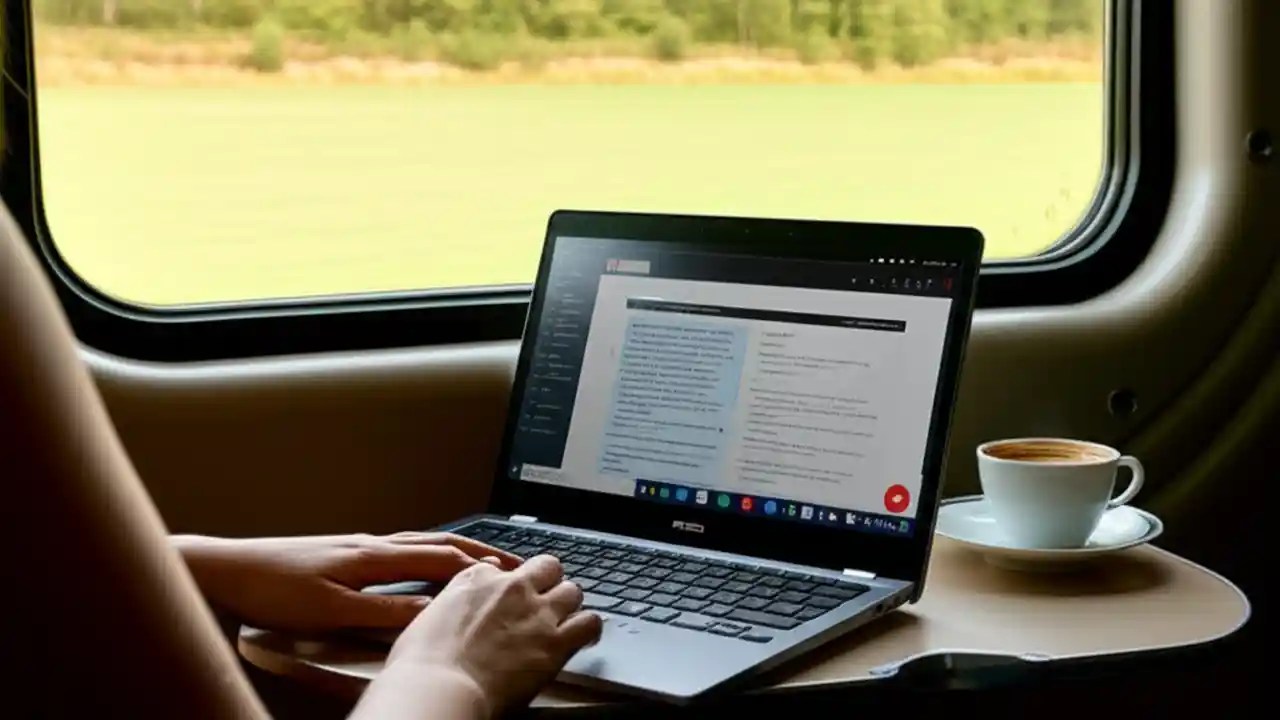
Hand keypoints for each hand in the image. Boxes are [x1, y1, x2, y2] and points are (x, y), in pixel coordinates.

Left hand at [174, 532, 519, 633]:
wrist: (227, 567)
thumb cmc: (272, 589)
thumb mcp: (330, 611)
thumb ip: (382, 610)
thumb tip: (431, 610)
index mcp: (373, 557)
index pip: (441, 558)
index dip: (480, 568)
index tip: (513, 575)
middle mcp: (370, 545)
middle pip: (438, 543)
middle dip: (479, 552)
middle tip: (513, 562)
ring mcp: (357, 546)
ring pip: (420, 542)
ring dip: (456, 549)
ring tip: (482, 559)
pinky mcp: (343, 553)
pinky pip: (401, 548)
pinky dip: (429, 552)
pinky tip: (426, 562)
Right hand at [365, 555, 601, 718]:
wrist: (438, 689)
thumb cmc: (422, 665)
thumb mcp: (426, 620)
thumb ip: (450, 606)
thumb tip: (457, 609)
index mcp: (475, 579)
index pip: (501, 568)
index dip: (507, 587)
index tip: (506, 601)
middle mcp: (511, 587)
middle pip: (546, 567)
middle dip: (548, 582)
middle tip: (544, 602)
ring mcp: (537, 612)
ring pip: (572, 590)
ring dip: (570, 604)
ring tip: (566, 619)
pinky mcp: (556, 641)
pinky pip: (591, 622)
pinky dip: (590, 629)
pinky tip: (587, 637)